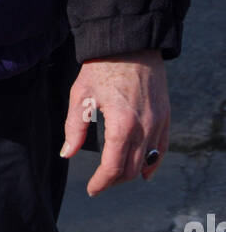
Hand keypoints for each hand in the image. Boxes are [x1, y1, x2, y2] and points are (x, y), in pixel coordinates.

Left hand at [61, 51, 168, 194]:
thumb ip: (74, 127)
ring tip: (116, 174)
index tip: (91, 188)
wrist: (130, 42)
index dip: (101, 182)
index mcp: (121, 125)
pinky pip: (161, 148)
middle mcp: (144, 128)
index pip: (113, 167)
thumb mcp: (81, 95)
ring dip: (132, 173)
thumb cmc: (102, 66)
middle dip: (114, 180)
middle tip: (100, 181)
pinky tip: (145, 170)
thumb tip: (67, 154)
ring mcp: (158, 123)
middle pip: (131, 170)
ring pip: (147, 163)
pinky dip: (153, 163)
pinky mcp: (165, 116)